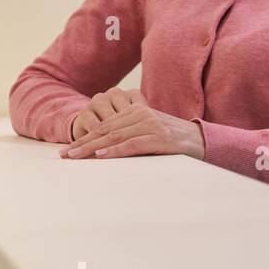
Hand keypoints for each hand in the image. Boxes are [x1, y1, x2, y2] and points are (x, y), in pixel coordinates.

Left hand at [62, 96, 205, 159]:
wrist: (205, 141)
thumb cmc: (173, 142)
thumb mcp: (148, 133)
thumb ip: (128, 136)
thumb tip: (101, 150)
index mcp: (136, 111)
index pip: (105, 126)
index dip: (85, 137)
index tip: (68, 150)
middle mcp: (141, 115)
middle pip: (106, 131)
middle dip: (83, 144)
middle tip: (64, 155)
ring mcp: (152, 125)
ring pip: (115, 137)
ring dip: (92, 148)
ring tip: (75, 156)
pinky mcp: (161, 138)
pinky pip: (133, 144)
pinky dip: (115, 151)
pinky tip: (100, 156)